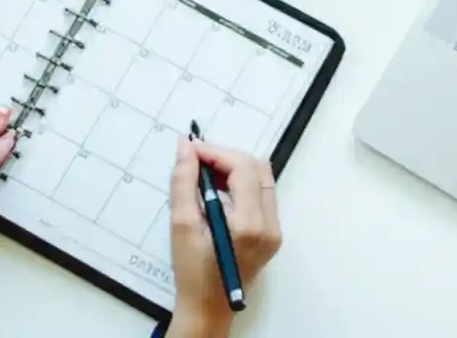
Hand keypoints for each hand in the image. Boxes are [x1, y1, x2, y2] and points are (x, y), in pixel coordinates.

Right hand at [166, 138, 281, 337]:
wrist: (208, 308)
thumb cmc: (192, 273)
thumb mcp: (181, 226)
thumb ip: (183, 183)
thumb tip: (185, 148)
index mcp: (249, 225)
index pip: (242, 169)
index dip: (217, 152)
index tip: (191, 149)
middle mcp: (270, 225)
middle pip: (257, 169)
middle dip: (226, 157)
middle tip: (197, 160)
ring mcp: (275, 230)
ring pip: (262, 179)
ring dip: (234, 168)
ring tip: (203, 174)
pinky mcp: (272, 233)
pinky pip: (261, 195)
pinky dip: (241, 184)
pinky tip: (217, 189)